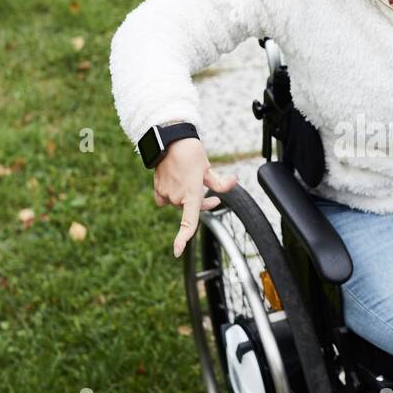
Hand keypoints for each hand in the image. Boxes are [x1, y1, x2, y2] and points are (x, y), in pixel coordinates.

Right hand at [152, 139, 237, 257]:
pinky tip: (176, 186)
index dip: (183, 238)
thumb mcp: (208, 168)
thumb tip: (234, 182)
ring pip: (180, 203)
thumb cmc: (191, 153)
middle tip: (212, 195)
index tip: (177, 251)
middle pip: (191, 209)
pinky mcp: (158, 189)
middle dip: (202, 203)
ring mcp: (166, 193)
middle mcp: (177, 196)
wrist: (169, 141)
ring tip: (192, 181)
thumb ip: (220, 182)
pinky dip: (172, 196)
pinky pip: (165, 200)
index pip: (188, 221)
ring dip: (187, 198)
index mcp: (191, 193)